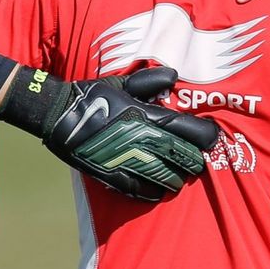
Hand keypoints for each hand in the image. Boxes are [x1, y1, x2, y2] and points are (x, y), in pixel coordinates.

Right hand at [41, 67, 222, 201]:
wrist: (57, 115)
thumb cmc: (92, 95)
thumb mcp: (120, 83)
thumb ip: (149, 82)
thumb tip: (174, 76)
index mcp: (145, 116)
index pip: (187, 129)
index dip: (205, 135)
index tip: (212, 136)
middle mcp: (140, 140)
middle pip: (181, 156)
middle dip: (195, 159)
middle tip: (199, 159)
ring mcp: (126, 160)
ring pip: (164, 176)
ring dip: (177, 177)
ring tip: (181, 176)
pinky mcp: (111, 175)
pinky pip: (140, 190)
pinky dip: (153, 192)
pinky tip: (160, 191)